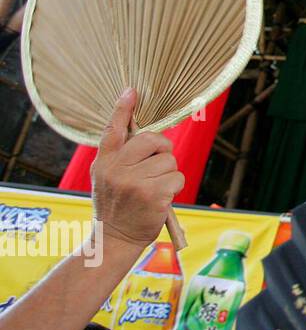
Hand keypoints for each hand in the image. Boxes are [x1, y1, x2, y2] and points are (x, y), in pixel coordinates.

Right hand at [89, 88, 183, 247]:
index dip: (123, 109)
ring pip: (169, 160)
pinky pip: (177, 177)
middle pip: (153, 140)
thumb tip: (145, 133)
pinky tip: (161, 199)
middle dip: (162, 150)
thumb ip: (119, 156)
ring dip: (168, 174)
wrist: (116, 238)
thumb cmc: (117, 204)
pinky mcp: (153, 194)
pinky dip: (174, 187)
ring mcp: (134, 182)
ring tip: (153, 189)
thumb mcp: (106, 177)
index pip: (113, 130)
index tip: (131, 91)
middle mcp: (116, 169)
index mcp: (103, 162)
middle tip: (156, 166)